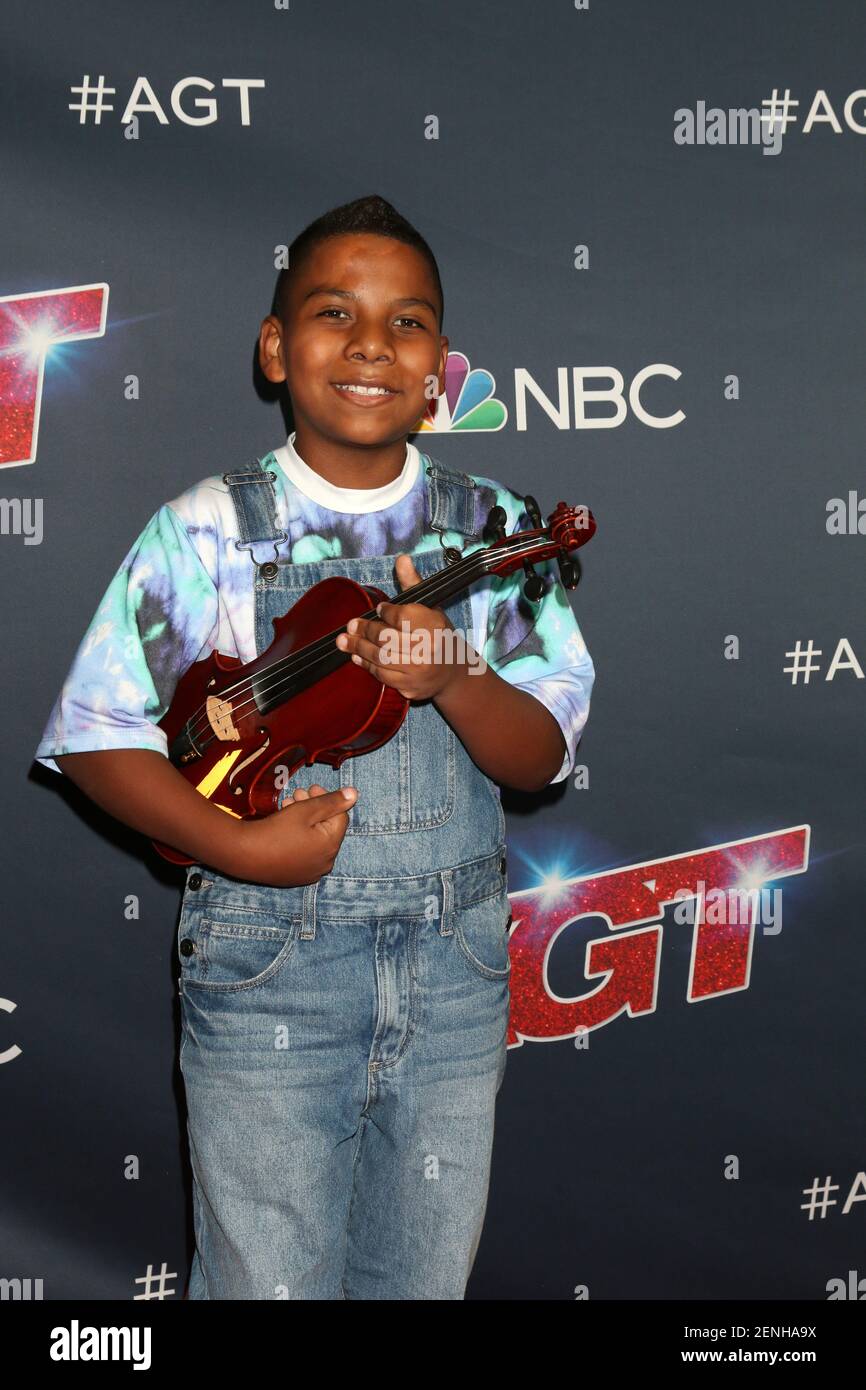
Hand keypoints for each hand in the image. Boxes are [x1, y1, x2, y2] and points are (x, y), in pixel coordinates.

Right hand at [231, 783, 356, 886]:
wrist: (244, 854)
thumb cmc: (275, 830)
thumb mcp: (306, 810)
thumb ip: (332, 801)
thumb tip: (355, 794)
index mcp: (331, 846)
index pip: (340, 817)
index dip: (327, 799)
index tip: (311, 788)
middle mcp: (325, 863)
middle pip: (327, 829)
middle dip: (314, 809)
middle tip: (297, 795)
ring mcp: (310, 873)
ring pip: (314, 840)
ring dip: (305, 821)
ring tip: (287, 807)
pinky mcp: (295, 877)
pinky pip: (303, 854)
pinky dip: (298, 839)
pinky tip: (284, 827)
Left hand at [335, 553, 472, 700]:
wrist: (452, 673)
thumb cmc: (438, 634)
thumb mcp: (430, 607)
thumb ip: (413, 584)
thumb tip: (401, 558)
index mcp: (434, 625)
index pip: (402, 616)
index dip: (386, 612)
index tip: (378, 609)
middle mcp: (428, 649)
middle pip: (387, 638)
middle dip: (365, 630)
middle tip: (350, 625)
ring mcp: (419, 671)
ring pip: (381, 657)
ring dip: (359, 648)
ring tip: (344, 640)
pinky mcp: (410, 687)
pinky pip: (383, 675)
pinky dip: (367, 665)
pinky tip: (356, 656)